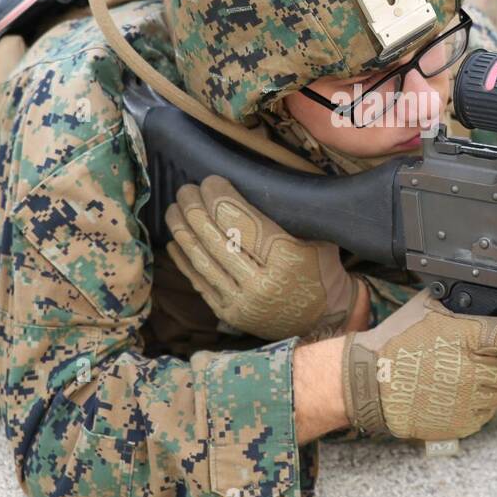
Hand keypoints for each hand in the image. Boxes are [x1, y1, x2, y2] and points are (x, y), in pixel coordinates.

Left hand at [165, 175, 361, 340]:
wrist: (323, 316)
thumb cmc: (320, 266)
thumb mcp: (317, 235)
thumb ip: (287, 214)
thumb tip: (250, 181)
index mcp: (286, 258)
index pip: (243, 221)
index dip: (221, 198)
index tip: (209, 180)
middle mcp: (262, 283)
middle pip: (217, 239)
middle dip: (196, 210)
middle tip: (185, 189)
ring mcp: (243, 302)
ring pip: (203, 261)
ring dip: (183, 232)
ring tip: (173, 209)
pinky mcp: (230, 314)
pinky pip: (200, 282)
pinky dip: (184, 260)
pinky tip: (175, 241)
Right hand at [341, 289, 496, 440]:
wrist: (369, 383)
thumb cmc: (397, 341)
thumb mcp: (432, 306)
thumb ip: (468, 301)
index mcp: (474, 338)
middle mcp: (479, 371)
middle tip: (472, 351)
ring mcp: (473, 401)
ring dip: (488, 378)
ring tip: (451, 369)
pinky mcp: (466, 423)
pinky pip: (486, 409)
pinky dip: (475, 398)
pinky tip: (447, 388)